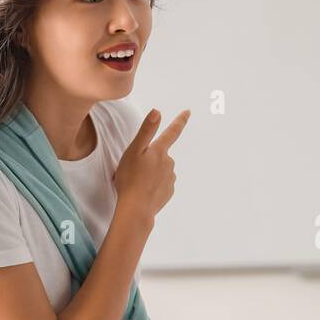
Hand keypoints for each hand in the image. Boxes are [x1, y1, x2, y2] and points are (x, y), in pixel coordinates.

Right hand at [114, 108, 189, 232]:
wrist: (137, 208)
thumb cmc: (131, 178)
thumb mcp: (134, 151)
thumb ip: (146, 130)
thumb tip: (157, 111)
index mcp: (160, 151)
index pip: (172, 132)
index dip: (180, 121)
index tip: (188, 112)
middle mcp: (169, 163)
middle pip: (161, 154)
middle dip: (149, 158)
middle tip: (133, 169)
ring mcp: (170, 178)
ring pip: (160, 170)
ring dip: (150, 173)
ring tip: (136, 181)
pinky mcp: (168, 191)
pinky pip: (160, 184)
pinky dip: (152, 185)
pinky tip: (144, 190)